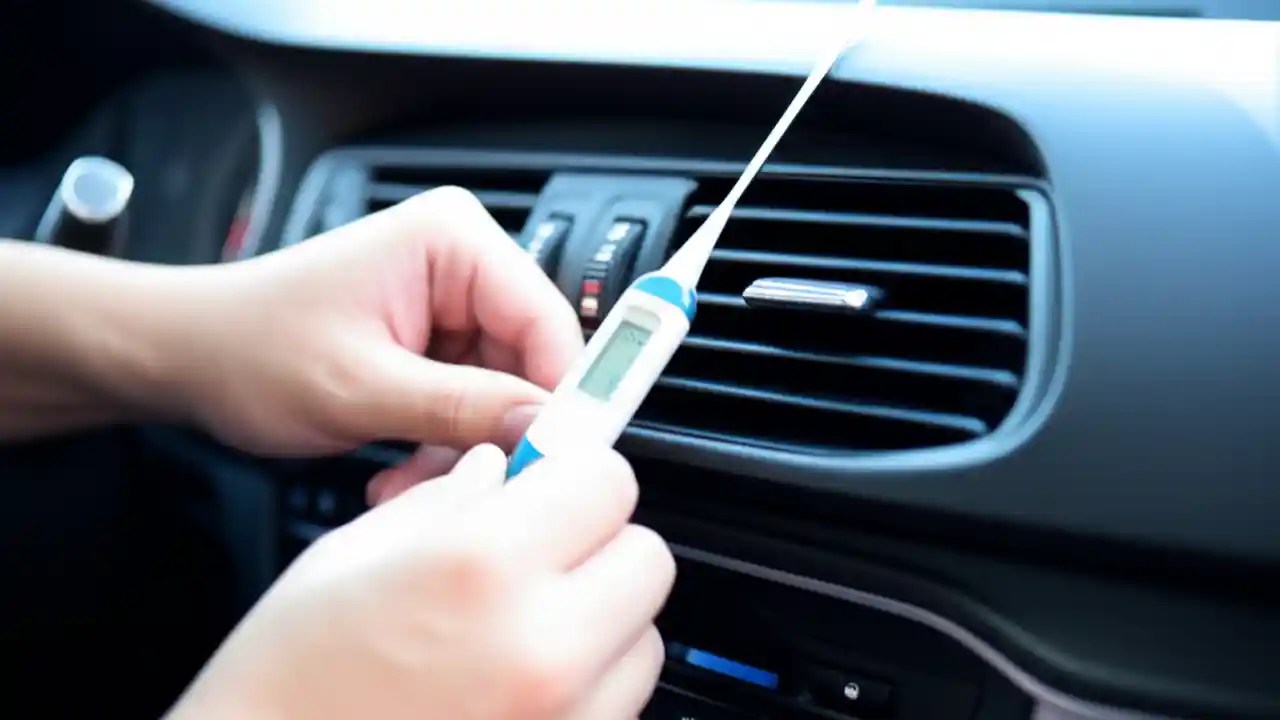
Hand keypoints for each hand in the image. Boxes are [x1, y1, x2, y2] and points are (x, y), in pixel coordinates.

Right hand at [166, 445, 674, 719]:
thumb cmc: (288, 678)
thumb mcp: (354, 553)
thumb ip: (451, 498)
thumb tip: (504, 469)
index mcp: (483, 566)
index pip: (607, 480)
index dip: (578, 473)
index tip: (557, 481)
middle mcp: (541, 646)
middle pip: (647, 558)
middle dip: (601, 543)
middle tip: (544, 552)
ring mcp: (564, 716)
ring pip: (644, 637)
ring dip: (603, 618)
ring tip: (525, 626)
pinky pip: (621, 702)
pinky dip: (590, 683)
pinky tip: (521, 679)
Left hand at [170, 186, 581, 460]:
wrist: (186, 357)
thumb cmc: (249, 347)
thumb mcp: (362, 389)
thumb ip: (463, 407)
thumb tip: (546, 428)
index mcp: (451, 240)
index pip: (548, 318)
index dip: (563, 393)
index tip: (563, 456)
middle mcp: (458, 262)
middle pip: (531, 359)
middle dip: (501, 429)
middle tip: (477, 483)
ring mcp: (446, 302)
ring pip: (502, 390)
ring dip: (465, 446)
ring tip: (409, 479)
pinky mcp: (432, 340)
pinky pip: (471, 399)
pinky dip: (444, 442)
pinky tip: (401, 468)